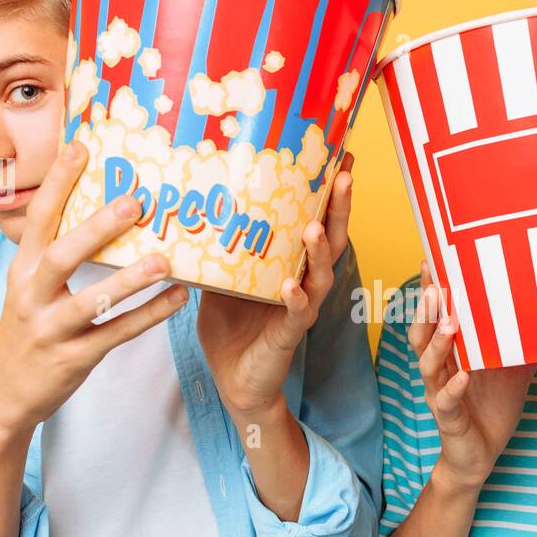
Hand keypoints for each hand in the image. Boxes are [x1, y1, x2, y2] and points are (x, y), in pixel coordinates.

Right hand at [0, 139, 189, 438]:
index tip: (79, 147)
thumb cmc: (29, 330)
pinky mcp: (73, 359)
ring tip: (163, 259)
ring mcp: (52, 330)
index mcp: (22, 271)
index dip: (57, 183)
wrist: (4, 396)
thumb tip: (97, 211)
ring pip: (91, 301)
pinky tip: (176, 299)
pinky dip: (148, 317)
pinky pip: (116, 335)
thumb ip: (53, 254)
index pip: (38, 219)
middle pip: (61, 255)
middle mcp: (32, 296)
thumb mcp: (29, 289)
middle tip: (135, 201)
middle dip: (97, 227)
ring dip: (128, 280)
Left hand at [197, 152, 354, 422]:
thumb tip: (193, 203)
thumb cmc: (231, 328)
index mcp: (291, 263)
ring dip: (320, 250)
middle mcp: (303, 281)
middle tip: (343, 176)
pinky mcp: (288, 335)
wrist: (233, 380)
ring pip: (320, 275)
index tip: (339, 156)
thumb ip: (218, 246)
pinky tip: (291, 286)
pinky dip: (296, 299)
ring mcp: (300, 309)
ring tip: (313, 227)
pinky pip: (297, 315)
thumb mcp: (218, 278)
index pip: (316, 220)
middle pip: (331, 239)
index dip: (328, 192)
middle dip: (338, 208)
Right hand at [408, 260, 535, 492]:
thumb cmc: (491, 409)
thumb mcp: (513, 371)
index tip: (432, 262)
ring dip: (438, 344)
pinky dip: (454, 388)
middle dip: (426, 311)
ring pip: (428, 365)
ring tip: (450, 325)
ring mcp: (439, 395)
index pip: (434, 318)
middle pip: (421, 335)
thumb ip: (523, 344)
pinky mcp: (448, 420)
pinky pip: (446, 402)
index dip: (430, 293)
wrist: (479, 457)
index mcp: (449, 355)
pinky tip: (463, 376)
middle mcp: (438, 371)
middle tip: (434, 286)